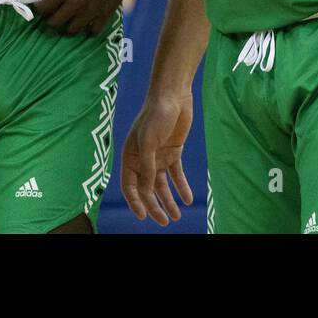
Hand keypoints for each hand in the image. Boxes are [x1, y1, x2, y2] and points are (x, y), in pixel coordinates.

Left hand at [29, 0, 138, 34]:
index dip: (38, 8)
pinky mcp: (105, 15)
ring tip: (68, 19)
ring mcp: (91, 12)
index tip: (40, 6)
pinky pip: (92, 31)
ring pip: (72, 30)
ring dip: (67, 26)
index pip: (43, 9)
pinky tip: (87, 21)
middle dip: (50, 19)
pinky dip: (88, 29)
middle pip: (55, 23)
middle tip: (52, 13)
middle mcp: (75, 5)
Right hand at [120, 91, 193, 225]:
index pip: (129, 185)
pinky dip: (181, 187)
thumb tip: (145, 191)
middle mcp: (143, 159)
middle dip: (154, 206)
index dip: (135, 202)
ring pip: (162, 185)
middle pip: (147, 189)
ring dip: (168, 201)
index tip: (143, 216)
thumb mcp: (148, 142)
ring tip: (175, 216)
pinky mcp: (173, 152)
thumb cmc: (155, 115)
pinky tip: (187, 199)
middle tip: (164, 221)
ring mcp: (158, 156)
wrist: (173, 96)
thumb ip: (147, 167)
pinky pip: (176, 174)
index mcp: (130, 156)